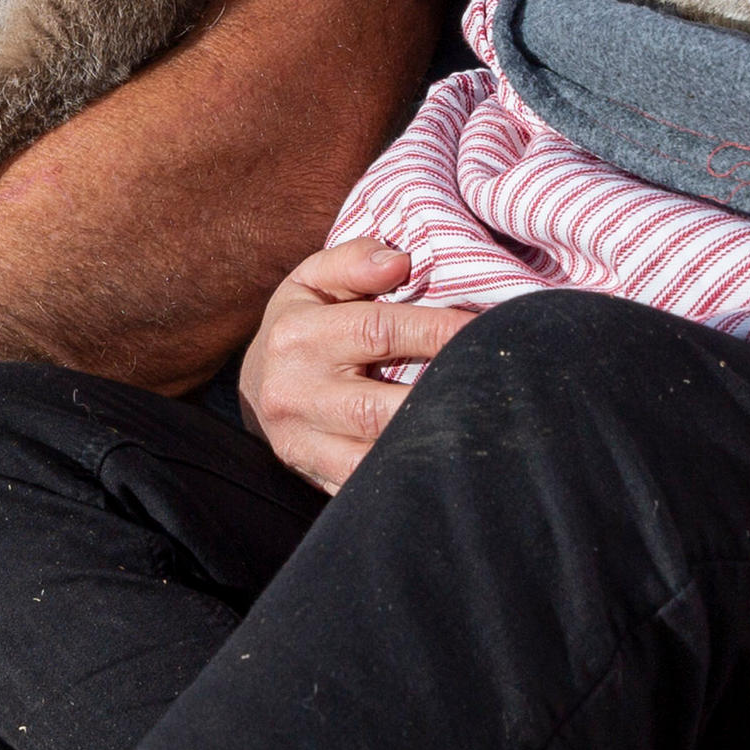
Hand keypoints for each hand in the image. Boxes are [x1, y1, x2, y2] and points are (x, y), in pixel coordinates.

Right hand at [239, 239, 467, 493]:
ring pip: (374, 458)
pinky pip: (366, 487)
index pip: (378, 331)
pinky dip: (409, 478)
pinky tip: (447, 462)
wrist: (256, 386)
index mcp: (297, 336)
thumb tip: (399, 262)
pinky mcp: (314, 475)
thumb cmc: (302, 325)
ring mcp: (302, 443)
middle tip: (493, 389)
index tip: (487, 328)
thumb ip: (352, 261)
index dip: (437, 331)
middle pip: (378, 407)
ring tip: (479, 428)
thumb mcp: (313, 281)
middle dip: (442, 399)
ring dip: (430, 448)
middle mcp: (294, 393)